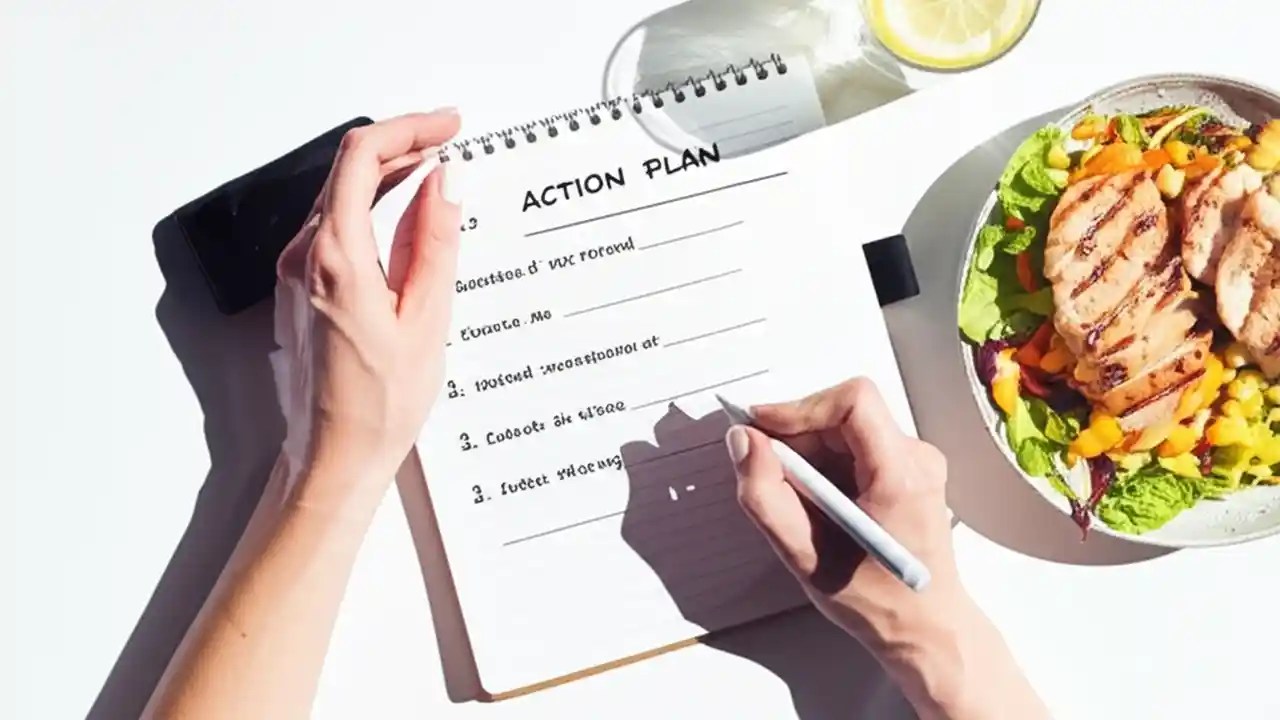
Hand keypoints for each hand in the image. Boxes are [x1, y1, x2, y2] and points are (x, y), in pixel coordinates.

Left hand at [271, 110, 462, 503]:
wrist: (333, 458)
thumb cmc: (380, 405)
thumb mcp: (427, 319)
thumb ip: (434, 242)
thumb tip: (444, 184)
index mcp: (336, 258)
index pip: (363, 158)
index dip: (410, 129)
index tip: (450, 126)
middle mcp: (304, 256)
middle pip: (347, 170)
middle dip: (401, 145)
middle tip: (451, 140)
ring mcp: (296, 272)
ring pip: (340, 196)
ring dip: (387, 175)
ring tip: (436, 172)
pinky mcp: (301, 288)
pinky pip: (335, 225)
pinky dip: (371, 206)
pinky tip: (405, 217)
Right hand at [725, 379, 1049, 718]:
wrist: (926, 628)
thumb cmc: (880, 602)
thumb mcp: (806, 557)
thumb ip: (766, 496)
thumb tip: (744, 443)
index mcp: (902, 476)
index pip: (853, 402)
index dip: (800, 408)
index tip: (762, 428)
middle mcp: (917, 460)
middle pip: (843, 414)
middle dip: (797, 437)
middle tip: (769, 474)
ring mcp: (915, 463)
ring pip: (845, 428)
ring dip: (809, 455)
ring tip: (799, 503)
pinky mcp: (906, 470)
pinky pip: (854, 445)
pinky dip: (824, 465)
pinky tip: (819, 505)